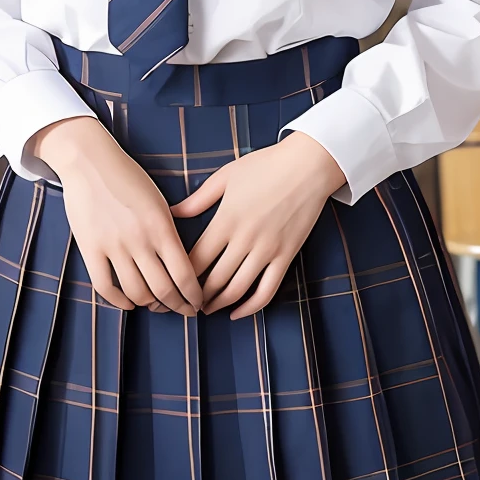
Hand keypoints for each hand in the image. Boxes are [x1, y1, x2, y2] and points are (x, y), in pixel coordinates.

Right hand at [32, 116, 202, 316]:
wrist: (90, 161)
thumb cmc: (128, 177)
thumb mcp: (159, 201)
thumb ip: (169, 232)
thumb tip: (181, 264)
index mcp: (161, 226)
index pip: (184, 274)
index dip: (193, 296)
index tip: (197, 304)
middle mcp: (139, 239)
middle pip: (163, 289)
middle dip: (177, 306)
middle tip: (182, 310)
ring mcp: (113, 246)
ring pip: (136, 293)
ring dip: (149, 305)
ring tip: (155, 304)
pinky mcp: (90, 249)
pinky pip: (105, 287)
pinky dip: (119, 301)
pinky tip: (128, 302)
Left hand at [169, 132, 345, 319]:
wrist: (307, 165)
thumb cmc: (265, 165)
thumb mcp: (226, 176)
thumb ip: (198, 199)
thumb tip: (172, 212)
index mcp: (226, 220)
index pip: (196, 258)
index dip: (181, 275)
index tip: (173, 283)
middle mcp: (244, 239)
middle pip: (213, 280)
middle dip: (196, 296)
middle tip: (186, 302)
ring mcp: (267, 250)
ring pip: (237, 290)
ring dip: (219, 304)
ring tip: (207, 309)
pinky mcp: (286, 256)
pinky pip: (267, 291)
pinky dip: (250, 308)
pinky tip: (237, 313)